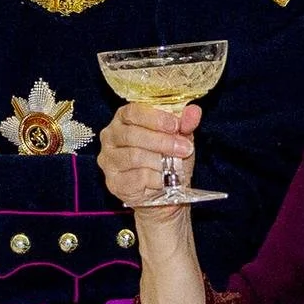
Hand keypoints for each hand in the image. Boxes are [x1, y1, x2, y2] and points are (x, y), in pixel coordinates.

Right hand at [98, 103, 202, 222]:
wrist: (165, 192)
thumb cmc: (167, 159)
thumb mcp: (179, 138)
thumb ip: (185, 124)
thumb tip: (194, 111)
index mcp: (123, 119)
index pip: (132, 112)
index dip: (155, 117)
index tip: (176, 125)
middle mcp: (110, 137)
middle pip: (132, 135)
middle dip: (162, 141)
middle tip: (184, 148)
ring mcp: (109, 160)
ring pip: (134, 156)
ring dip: (160, 161)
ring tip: (176, 166)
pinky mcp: (114, 182)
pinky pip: (137, 177)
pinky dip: (156, 179)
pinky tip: (164, 180)